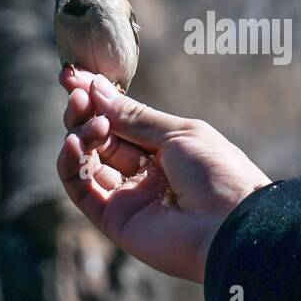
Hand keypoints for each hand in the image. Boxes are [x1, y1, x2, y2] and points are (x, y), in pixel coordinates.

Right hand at [57, 68, 271, 282]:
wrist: (229, 224)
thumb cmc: (216, 172)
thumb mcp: (177, 133)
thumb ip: (133, 116)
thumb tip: (95, 88)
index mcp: (165, 149)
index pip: (120, 120)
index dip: (97, 99)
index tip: (74, 76)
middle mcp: (143, 172)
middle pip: (100, 138)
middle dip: (86, 113)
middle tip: (77, 95)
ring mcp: (127, 196)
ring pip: (87, 162)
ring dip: (80, 136)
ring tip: (93, 124)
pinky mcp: (114, 219)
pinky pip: (81, 190)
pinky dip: (70, 164)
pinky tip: (73, 143)